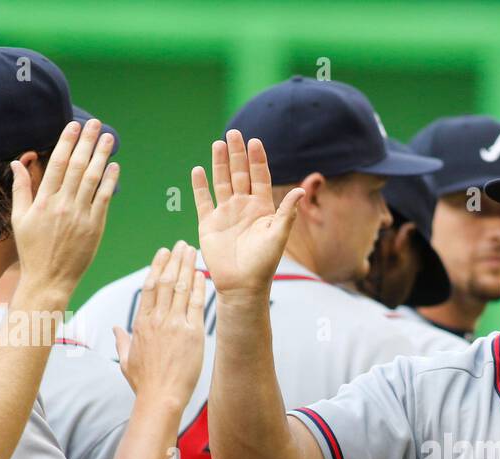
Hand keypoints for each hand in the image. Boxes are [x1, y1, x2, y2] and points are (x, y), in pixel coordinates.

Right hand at [11, 117, 117, 300]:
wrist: (49, 280)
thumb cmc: (33, 249)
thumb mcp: (19, 218)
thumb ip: (21, 188)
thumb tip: (17, 161)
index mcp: (43, 201)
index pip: (56, 163)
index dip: (66, 142)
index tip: (73, 126)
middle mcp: (62, 205)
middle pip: (76, 166)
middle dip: (86, 142)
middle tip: (95, 124)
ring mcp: (80, 216)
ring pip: (92, 179)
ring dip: (101, 156)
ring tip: (108, 138)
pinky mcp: (95, 227)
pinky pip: (104, 199)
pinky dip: (109, 181)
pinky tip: (114, 166)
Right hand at [115, 242, 204, 406]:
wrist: (160, 398)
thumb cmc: (144, 383)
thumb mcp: (126, 360)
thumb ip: (122, 340)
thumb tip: (115, 329)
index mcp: (140, 323)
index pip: (148, 287)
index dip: (156, 267)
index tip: (162, 253)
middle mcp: (156, 320)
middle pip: (165, 281)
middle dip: (173, 260)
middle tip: (181, 244)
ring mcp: (174, 325)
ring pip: (180, 287)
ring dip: (187, 266)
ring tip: (193, 250)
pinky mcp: (192, 333)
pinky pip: (196, 304)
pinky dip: (199, 287)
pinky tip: (203, 273)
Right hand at [192, 129, 302, 298]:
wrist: (242, 284)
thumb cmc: (263, 263)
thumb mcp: (278, 235)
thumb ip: (287, 212)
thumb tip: (301, 190)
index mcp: (262, 208)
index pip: (259, 177)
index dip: (257, 160)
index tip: (255, 141)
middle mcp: (243, 207)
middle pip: (240, 174)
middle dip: (237, 154)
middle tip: (234, 133)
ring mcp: (226, 213)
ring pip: (222, 182)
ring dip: (219, 163)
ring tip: (218, 144)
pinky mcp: (209, 223)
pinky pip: (203, 200)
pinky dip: (200, 186)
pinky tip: (198, 170)